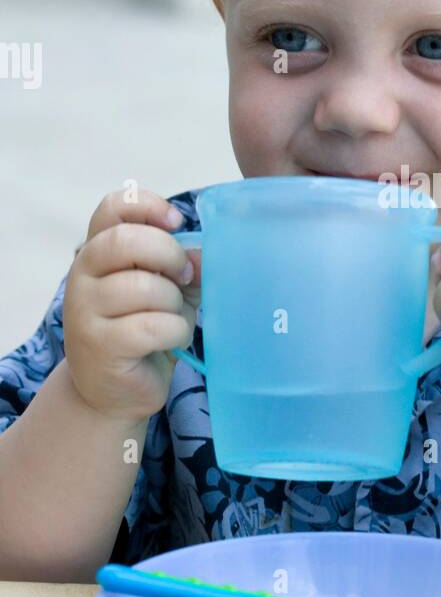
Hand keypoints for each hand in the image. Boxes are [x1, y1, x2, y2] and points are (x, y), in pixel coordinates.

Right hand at [63, 189, 201, 421]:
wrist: (116, 390)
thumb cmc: (145, 329)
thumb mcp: (168, 289)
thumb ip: (183, 265)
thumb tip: (203, 252)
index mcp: (99, 251)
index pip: (112, 207)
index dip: (147, 206)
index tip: (175, 223)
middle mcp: (82, 274)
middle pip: (125, 240)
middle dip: (169, 255)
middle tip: (185, 276)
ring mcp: (84, 310)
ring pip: (144, 288)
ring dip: (175, 304)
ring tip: (174, 318)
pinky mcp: (99, 345)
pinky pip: (152, 326)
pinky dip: (175, 332)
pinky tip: (172, 339)